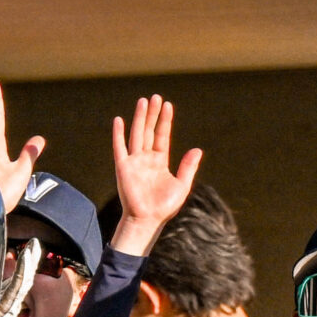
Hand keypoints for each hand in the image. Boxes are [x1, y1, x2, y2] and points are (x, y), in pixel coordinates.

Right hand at [105, 96, 201, 255]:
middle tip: (156, 97)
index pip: (163, 136)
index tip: (168, 105)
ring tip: (143, 101)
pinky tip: (119, 120)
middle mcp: (146, 158)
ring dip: (140, 118)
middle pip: (150, 131)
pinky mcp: (123, 167)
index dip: (165, 121)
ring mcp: (134, 162)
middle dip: (153, 114)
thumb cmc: (164, 207)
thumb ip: (188, 167)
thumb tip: (197, 150)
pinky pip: (120, 147)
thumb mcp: (182, 185)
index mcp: (160, 161)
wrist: (147, 220)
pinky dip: (118, 134)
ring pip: (137, 134)